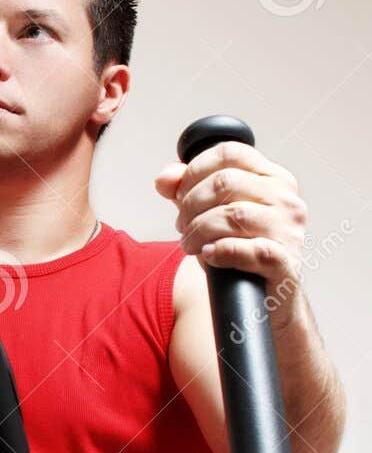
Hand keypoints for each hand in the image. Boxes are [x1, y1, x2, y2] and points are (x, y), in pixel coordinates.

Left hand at [155, 141, 308, 325]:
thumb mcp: (210, 215)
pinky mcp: (285, 262)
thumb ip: (186, 191)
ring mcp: (289, 230)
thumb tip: (165, 178)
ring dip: (198, 230)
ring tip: (189, 243)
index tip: (180, 193)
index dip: (195, 170)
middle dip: (191, 204)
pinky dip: (222, 252)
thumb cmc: (238, 252)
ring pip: (233, 215)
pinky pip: (250, 250)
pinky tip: (209, 255)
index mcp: (273, 178)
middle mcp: (286, 199)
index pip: (230, 153)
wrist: (264, 300)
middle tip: (181, 225)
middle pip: (225, 182)